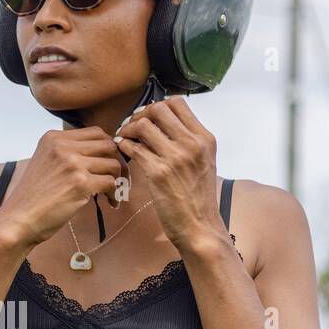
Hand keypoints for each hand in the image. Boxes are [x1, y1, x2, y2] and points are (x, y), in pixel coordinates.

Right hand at [0, 127, 123, 249]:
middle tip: (118, 178)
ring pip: (113, 164)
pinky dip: (114, 194)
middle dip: (118, 162)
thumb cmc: (34, 197)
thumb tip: (105, 153)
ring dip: (118, 180)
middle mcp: (63, 146)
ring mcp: (72, 164)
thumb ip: (68, 153)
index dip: (108, 148)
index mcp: (54, 138)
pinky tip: (110, 203)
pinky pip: (111, 182)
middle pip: (108, 145)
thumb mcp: (46, 162)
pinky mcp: (80, 183)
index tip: (109, 163)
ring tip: (112, 194)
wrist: (18, 220)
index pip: (96, 132)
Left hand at [115, 96, 224, 252]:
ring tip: (125, 138)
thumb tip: (165, 124)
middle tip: (132, 127)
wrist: (200, 226)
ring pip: (143, 125)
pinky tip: (123, 150)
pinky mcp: (158, 173)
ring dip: (129, 129)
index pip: (178, 102)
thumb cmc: (199, 197)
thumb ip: (190, 141)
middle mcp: (192, 144)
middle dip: (140, 114)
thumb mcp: (204, 162)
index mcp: (204, 138)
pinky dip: (124, 145)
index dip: (157, 106)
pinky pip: (134, 148)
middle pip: (158, 108)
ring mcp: (175, 157)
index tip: (148, 117)